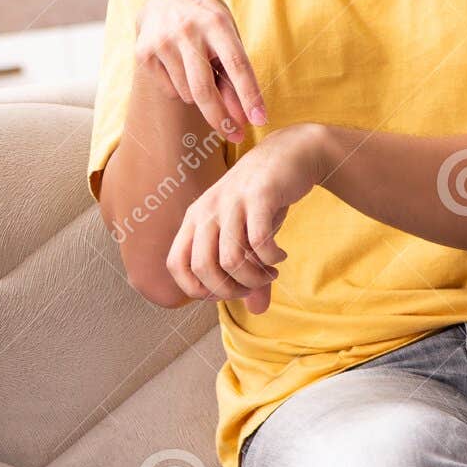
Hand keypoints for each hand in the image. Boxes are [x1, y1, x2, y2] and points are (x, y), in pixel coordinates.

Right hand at [134, 0, 266, 141]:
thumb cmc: (207, 23)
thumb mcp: (227, 39)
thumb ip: (234, 75)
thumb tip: (240, 117)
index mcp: (216, 23)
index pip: (236, 64)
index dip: (249, 95)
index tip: (260, 120)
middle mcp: (187, 30)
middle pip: (204, 89)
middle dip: (221, 118)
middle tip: (235, 135)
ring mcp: (162, 41)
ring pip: (187, 93)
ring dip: (200, 96)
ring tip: (199, 71)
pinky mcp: (143, 52)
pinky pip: (170, 90)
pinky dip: (180, 89)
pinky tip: (179, 66)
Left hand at [167, 124, 325, 314]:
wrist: (290, 155)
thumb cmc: (263, 202)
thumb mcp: (249, 237)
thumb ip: (249, 274)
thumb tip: (256, 312)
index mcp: (195, 220)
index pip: (177, 266)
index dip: (199, 289)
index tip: (229, 290)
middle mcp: (206, 210)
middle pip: (203, 269)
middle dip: (231, 289)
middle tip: (254, 285)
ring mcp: (231, 202)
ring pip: (230, 260)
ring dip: (254, 277)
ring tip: (270, 273)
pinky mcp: (258, 196)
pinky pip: (258, 242)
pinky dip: (271, 259)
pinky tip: (280, 256)